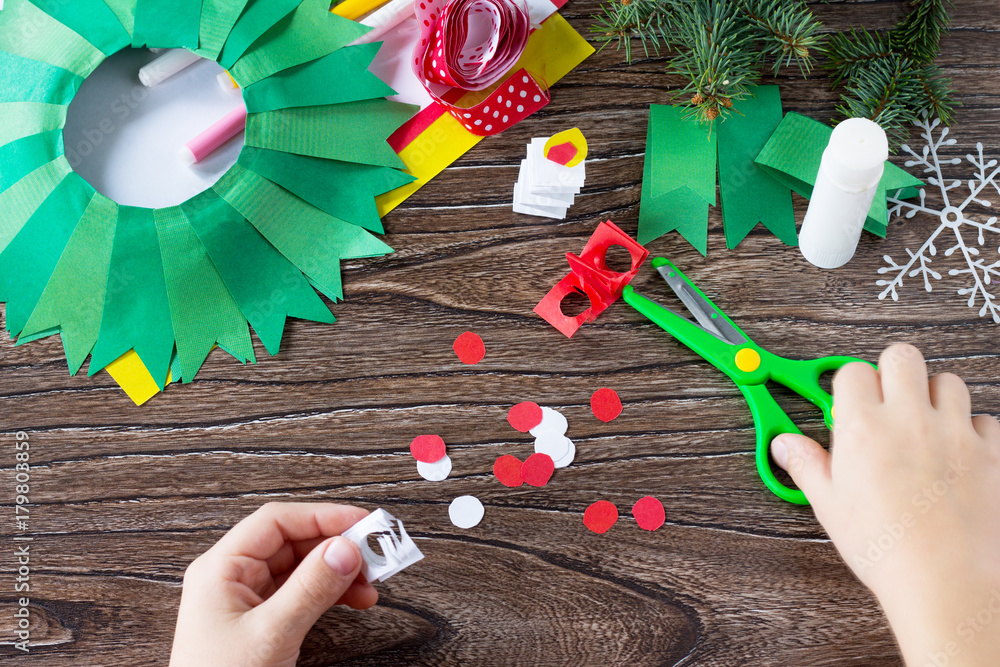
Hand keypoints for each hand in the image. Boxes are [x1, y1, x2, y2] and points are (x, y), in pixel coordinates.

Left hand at [169, 503, 376, 666]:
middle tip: (375, 553)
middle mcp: (233, 577)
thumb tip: (344, 549)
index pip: (276, 522)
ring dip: (339, 571)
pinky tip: (355, 598)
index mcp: (221, 569)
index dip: (322, 517)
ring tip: (370, 582)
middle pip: (293, 542)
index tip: (361, 523)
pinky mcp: (263, 620)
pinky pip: (303, 592)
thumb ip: (309, 589)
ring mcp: (248, 599)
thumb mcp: (269, 634)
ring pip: (302, 567)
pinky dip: (332, 592)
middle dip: (337, 546)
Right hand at [772, 344, 999, 665]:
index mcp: (862, 427)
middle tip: (888, 399)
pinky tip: (957, 452)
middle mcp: (909, 419)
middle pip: (903, 356)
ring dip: (934, 395)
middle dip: (893, 371)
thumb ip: (806, 466)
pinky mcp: (990, 452)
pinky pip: (985, 420)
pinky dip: (972, 429)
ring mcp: (954, 432)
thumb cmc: (884, 546)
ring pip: (949, 381)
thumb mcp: (828, 505)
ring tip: (923, 423)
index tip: (850, 405)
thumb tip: (785, 446)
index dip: (849, 385)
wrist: (943, 580)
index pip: (853, 371)